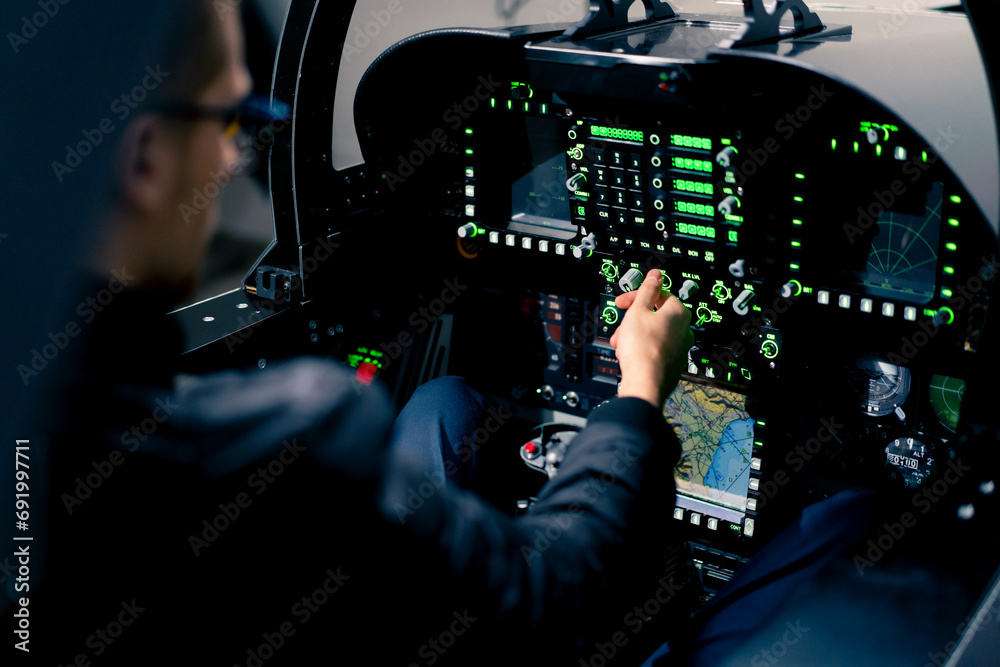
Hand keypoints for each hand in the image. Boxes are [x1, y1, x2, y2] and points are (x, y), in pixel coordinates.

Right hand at [609, 269, 693, 407]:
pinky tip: (628, 354)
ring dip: (634, 334)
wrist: (644, 383)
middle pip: (655, 315)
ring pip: (653, 333)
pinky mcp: (672, 364)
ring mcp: (679, 349)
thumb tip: (656, 275)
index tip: (625, 300)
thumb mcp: (638, 310)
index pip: (659, 294)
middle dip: (634, 318)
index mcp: (679, 313)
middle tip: (621, 323)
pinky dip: (641, 348)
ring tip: (620, 342)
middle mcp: (684, 330)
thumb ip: (648, 289)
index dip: (638, 296)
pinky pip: (654, 349)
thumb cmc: (642, 348)